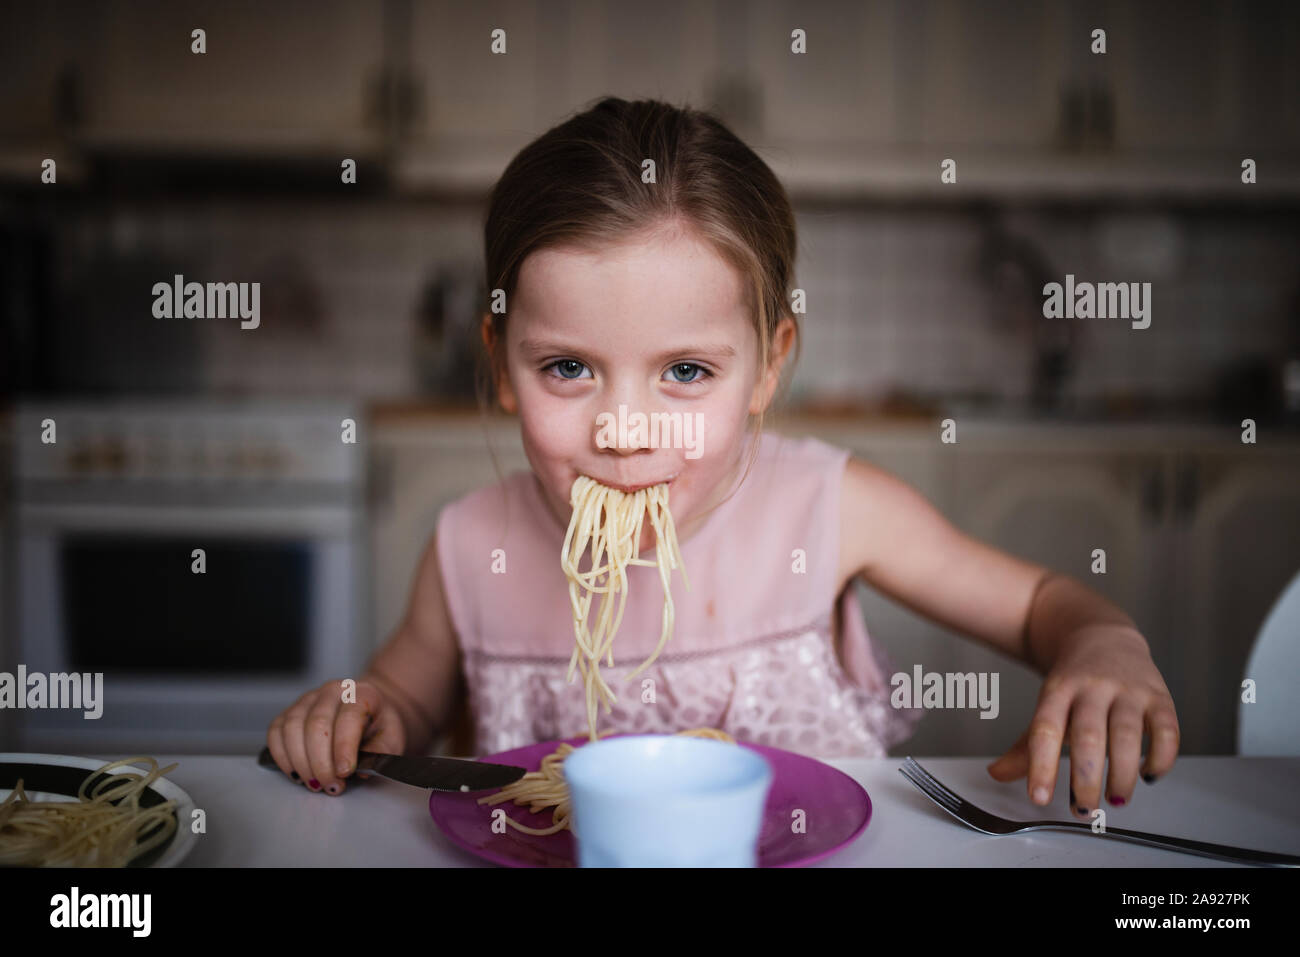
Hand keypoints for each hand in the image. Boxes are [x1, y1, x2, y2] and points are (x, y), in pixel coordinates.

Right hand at [266, 678, 406, 795]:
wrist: (368, 712)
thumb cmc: (379, 726)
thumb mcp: (392, 738)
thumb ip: (381, 753)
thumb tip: (360, 771)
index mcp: (361, 693)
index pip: (348, 717)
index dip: (344, 747)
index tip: (345, 773)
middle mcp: (332, 691)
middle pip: (317, 725)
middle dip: (321, 762)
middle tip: (331, 785)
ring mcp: (307, 699)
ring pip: (293, 728)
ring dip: (301, 762)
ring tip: (315, 784)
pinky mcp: (289, 711)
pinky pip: (276, 732)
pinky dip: (282, 756)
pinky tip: (296, 773)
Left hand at [986, 624, 1179, 817]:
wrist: (1102, 635)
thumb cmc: (1073, 682)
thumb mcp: (1047, 705)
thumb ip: (1026, 745)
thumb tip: (996, 774)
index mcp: (1058, 690)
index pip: (1045, 729)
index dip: (1041, 765)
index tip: (1039, 797)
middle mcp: (1092, 688)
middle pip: (1088, 736)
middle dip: (1085, 778)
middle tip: (1082, 810)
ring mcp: (1128, 690)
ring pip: (1127, 734)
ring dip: (1122, 774)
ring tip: (1116, 800)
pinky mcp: (1159, 696)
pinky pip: (1166, 730)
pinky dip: (1161, 758)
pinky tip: (1149, 775)